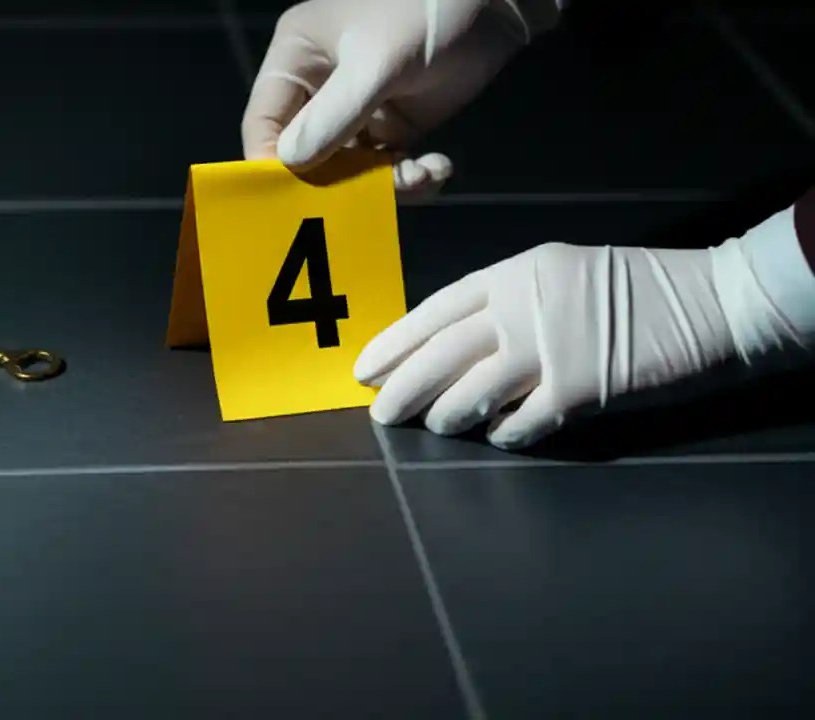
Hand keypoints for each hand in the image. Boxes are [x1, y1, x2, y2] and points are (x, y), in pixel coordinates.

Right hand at [242, 0, 559, 190]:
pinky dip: (410, 179)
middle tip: (371, 196)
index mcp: (297, 59)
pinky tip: (437, 167)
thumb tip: (290, 164)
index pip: (264, 122)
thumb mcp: (376, 63)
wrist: (495, 4)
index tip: (291, 200)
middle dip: (338, 182)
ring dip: (384, 185)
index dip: (271, 164)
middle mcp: (320, 88)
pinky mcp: (395, 126)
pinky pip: (386, 169)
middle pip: (306, 155)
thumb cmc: (424, 12)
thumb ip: (334, 116)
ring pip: (349, 170)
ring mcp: (358, 110)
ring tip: (420, 177)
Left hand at [353, 240, 799, 449]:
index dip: (396, 341)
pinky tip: (495, 437)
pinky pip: (522, 423)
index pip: (436, 309)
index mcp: (514, 274)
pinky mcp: (579, 389)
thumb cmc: (631, 287)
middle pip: (441, 354)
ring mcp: (550, 349)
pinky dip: (503, 434)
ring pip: (472, 392)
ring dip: (447, 415)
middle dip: (402, 387)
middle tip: (380, 412)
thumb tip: (452, 346)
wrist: (708, 300)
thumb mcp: (557, 274)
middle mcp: (523, 308)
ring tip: (434, 426)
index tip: (365, 368)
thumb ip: (505, 303)